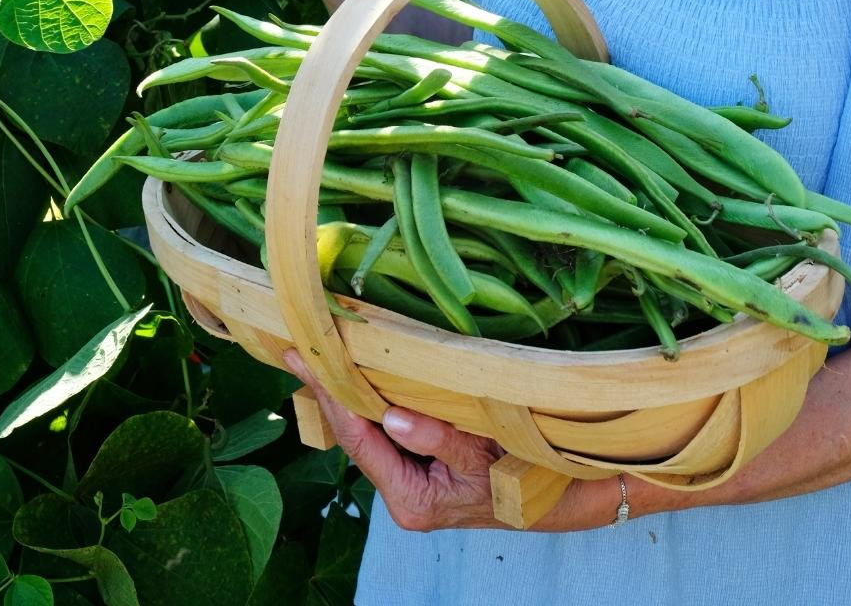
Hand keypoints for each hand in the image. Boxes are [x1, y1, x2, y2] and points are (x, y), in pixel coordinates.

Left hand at [282, 349, 621, 531]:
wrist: (554, 498)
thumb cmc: (522, 476)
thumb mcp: (486, 457)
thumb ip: (441, 439)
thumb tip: (394, 416)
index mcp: (410, 500)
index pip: (359, 440)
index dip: (333, 397)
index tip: (308, 362)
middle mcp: (400, 494)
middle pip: (352, 436)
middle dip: (325, 392)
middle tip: (295, 350)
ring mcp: (407, 480)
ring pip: (364, 432)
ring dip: (341, 394)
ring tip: (312, 358)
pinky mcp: (417, 466)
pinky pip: (382, 430)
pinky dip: (365, 399)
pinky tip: (350, 377)